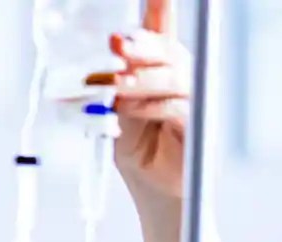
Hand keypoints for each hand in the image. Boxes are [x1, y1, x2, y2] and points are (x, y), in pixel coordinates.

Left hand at [110, 0, 190, 198]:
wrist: (151, 183)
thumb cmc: (135, 142)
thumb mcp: (112, 108)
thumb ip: (105, 88)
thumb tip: (83, 72)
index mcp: (159, 63)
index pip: (160, 25)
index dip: (160, 4)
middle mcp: (180, 73)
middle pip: (166, 48)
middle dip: (141, 44)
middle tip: (117, 44)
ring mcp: (193, 96)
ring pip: (170, 76)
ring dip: (138, 79)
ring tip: (113, 85)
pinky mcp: (197, 123)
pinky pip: (176, 106)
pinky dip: (147, 106)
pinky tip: (126, 109)